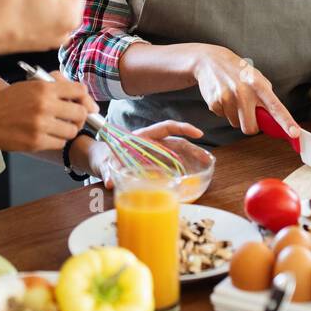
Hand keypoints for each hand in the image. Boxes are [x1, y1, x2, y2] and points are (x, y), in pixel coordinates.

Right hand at [0, 73, 96, 154]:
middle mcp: (45, 105)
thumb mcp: (28, 85)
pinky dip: (58, 140)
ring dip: (69, 130)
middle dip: (80, 116)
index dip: (86, 98)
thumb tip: (78, 93)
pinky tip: (48, 135)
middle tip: (73, 118)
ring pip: (72, 130)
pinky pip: (60, 143)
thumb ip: (53, 86)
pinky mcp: (37, 142)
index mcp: (44, 88)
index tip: (86, 104)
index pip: (79, 90)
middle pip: (80, 112)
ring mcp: (41, 125)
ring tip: (59, 127)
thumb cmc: (5, 103)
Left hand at [85, 121, 203, 187]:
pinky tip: (194, 175)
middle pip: (177, 142)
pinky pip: (173, 164)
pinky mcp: (157, 164)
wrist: (103, 160)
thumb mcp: (105, 161)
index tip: (198, 133)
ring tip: (206, 165)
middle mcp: (153, 143)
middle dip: (193, 148)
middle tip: (206, 158)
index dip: (182, 128)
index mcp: (143, 136)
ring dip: (193, 158)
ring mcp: (156, 154)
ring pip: (178, 153)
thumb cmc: (106, 157)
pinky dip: (185, 167)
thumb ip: (106, 170)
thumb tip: (108, 182)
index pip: (166, 127)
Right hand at [191, 44, 299, 137]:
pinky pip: (223, 118)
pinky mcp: (214, 102)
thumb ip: (265, 97)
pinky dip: (224, 111)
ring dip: (236, 116)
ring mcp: (227, 97)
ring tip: (233, 99)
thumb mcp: (255, 77)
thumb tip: (274, 121)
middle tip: (248, 112)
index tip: (294, 134)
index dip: (286, 122)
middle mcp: (243, 91)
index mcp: (258, 84)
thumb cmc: (237, 71)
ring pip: (236, 124)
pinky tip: (223, 97)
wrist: (209, 60)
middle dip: (251, 125)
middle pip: (250, 127)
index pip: (275, 107)